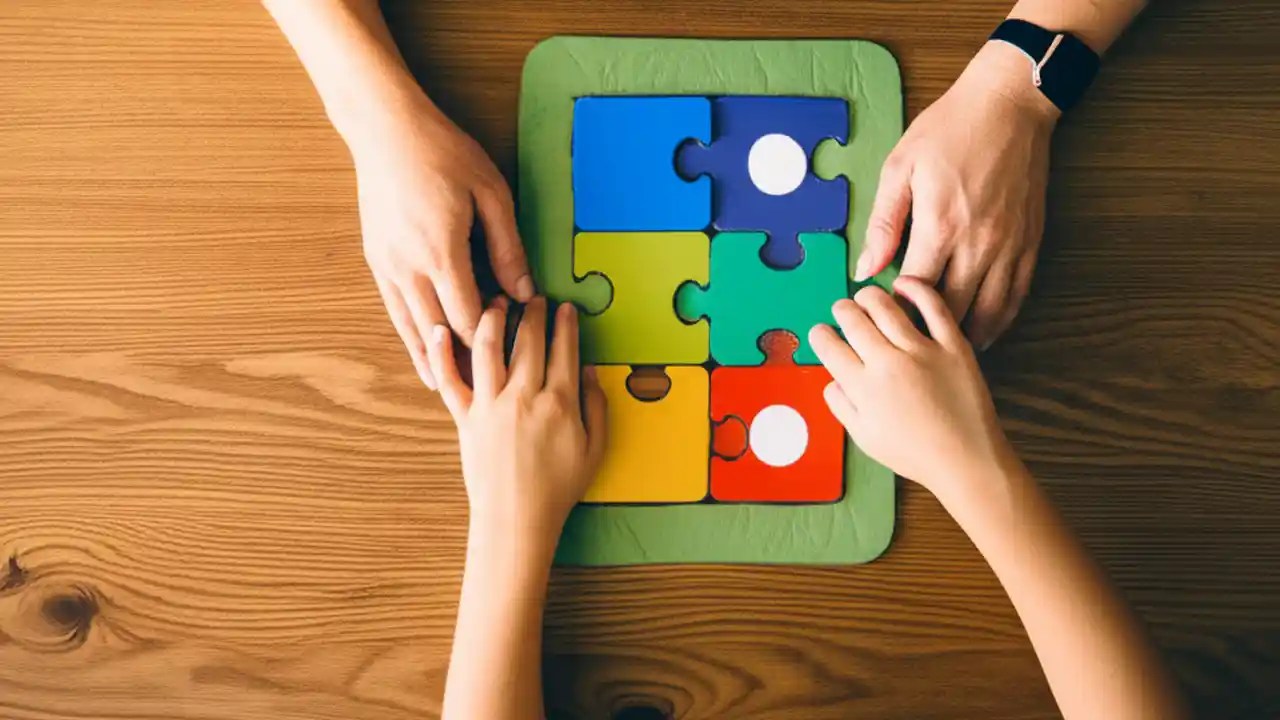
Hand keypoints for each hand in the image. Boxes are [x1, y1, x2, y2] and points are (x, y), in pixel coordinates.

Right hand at [350, 96, 532, 389]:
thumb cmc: (443, 153)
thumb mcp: (491, 193)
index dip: (493, 336)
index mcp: (442, 251)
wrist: (385, 130)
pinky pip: (395, 311)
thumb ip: (507, 246)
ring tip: (452, 388)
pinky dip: (411, 338)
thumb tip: (525, 290)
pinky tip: (424, 355)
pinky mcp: (376, 262)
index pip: (470, 316)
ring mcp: (388, 266)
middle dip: (467, 359)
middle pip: (441, 330)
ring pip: (413, 328)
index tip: (515, 343)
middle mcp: (409, 267)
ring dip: (434, 359)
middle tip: (492, 382)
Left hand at [427, 297, 606, 539]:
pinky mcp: (466, 418)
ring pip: (489, 348)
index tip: (566, 308)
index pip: (564, 350)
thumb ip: (597, 406)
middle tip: (534, 296)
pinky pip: (451, 381)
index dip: (566, 324)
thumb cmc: (558, 488)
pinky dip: (443, 355)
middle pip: (528, 340)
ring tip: (496, 301)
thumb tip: (590, 370)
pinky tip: (441, 331)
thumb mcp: (595, 449)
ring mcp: (491, 405)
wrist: (517, 518)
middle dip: (533, 312)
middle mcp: (524, 396)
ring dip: (493, 319)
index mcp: (560, 402)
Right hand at [809, 277, 1015, 504]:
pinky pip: (934, 307)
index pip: (829, 346)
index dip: (820, 335)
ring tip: (865, 295)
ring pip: (886, 307)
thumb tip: (832, 380)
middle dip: (841, 310)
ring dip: (868, 296)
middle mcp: (887, 362)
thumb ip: (841, 406)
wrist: (965, 459)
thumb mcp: (864, 438)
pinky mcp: (953, 344)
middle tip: (842, 309)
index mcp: (862, 386)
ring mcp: (921, 350)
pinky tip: (904, 284)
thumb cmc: (913, 454)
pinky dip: (916, 290)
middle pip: (853, 320)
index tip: (822, 333)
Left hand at [858, 42, 1059, 349]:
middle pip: (950, 313)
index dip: (893, 314)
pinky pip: (1016, 299)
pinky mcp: (1031, 244)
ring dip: (963, 338)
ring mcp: (1010, 247)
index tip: (877, 324)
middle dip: (926, 335)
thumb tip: (864, 270)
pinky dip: (998, 322)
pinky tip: (981, 334)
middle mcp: (979, 244)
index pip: (912, 293)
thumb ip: (883, 223)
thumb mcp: (900, 168)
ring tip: (940, 352)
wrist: (1010, 104)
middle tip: (905, 347)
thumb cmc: (950, 129)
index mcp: (941, 227)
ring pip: (989, 315)